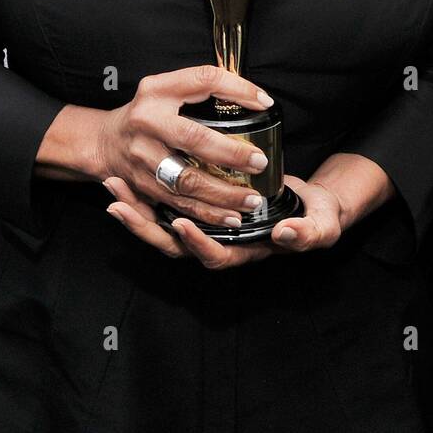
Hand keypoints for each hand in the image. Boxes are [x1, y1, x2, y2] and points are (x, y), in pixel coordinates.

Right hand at [94, 66, 276, 232]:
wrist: (104, 141)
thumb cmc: (148, 112)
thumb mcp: (169, 88)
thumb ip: (204, 87)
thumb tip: (255, 97)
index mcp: (157, 91)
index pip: (203, 80)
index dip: (237, 89)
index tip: (264, 103)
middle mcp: (147, 122)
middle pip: (194, 138)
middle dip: (231, 154)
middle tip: (260, 162)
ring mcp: (142, 157)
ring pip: (186, 181)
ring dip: (223, 194)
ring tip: (251, 199)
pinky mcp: (142, 186)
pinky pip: (178, 203)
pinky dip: (206, 214)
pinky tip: (230, 217)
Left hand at [104, 174, 342, 267]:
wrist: (310, 206)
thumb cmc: (316, 219)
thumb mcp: (320, 227)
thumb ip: (305, 234)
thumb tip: (283, 233)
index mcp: (243, 252)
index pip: (213, 256)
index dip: (197, 243)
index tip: (182, 224)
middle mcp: (217, 243)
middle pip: (173, 244)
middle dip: (145, 226)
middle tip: (119, 206)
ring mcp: (204, 226)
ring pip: (162, 225)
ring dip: (135, 208)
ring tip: (112, 186)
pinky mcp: (198, 206)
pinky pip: (165, 206)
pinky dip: (144, 193)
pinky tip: (126, 175)